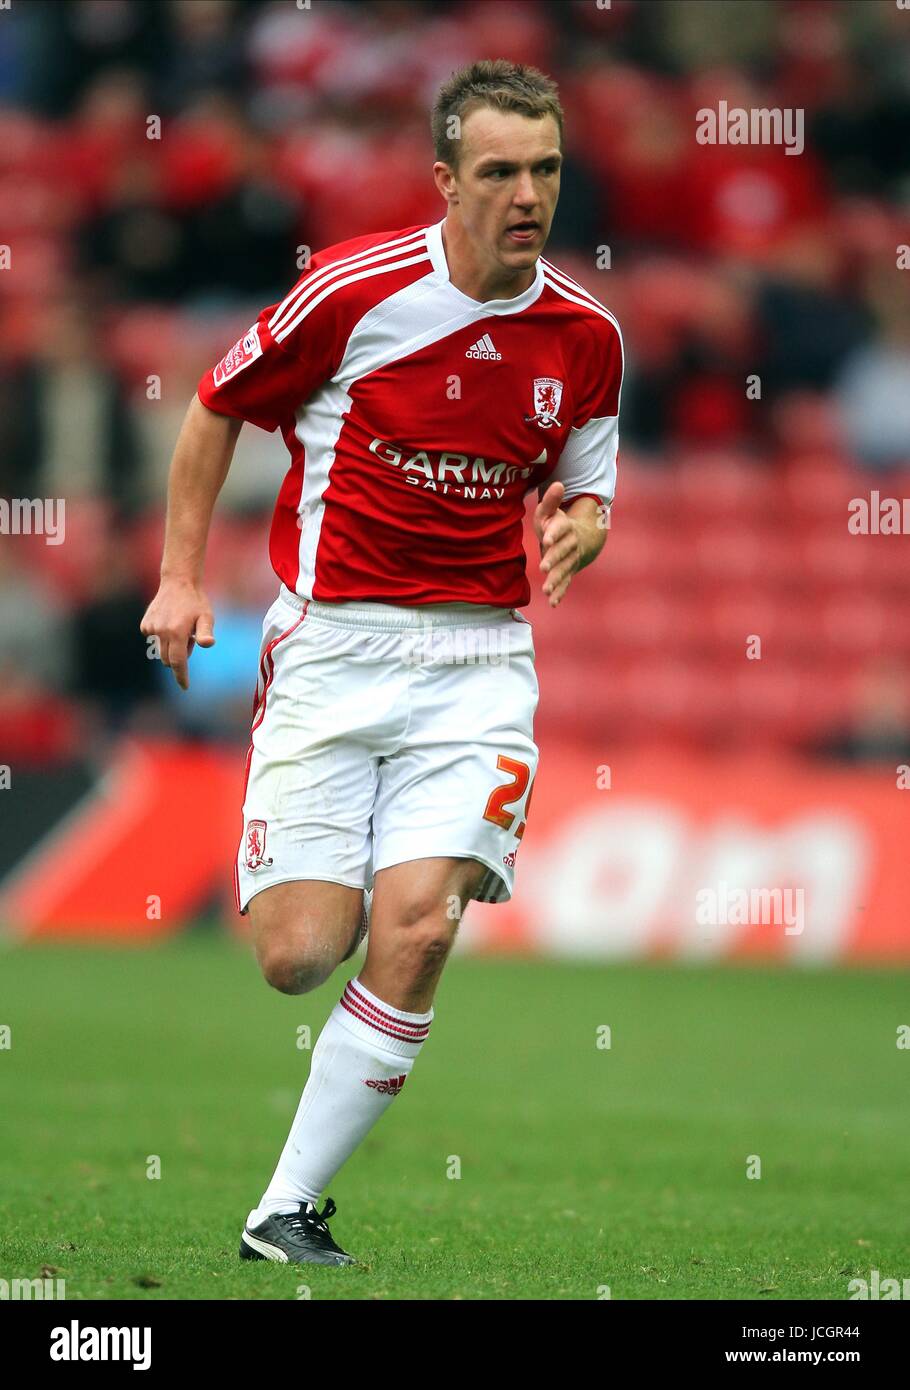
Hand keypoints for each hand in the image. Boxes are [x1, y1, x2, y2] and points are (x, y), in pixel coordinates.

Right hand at [140, 578, 214, 690]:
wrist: (178, 583)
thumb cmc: (197, 602)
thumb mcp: (207, 617)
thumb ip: (206, 633)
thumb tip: (207, 644)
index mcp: (177, 632)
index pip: (177, 662)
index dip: (181, 676)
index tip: (185, 687)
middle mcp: (161, 631)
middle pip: (168, 659)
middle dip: (179, 657)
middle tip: (189, 639)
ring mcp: (151, 628)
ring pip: (160, 650)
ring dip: (170, 647)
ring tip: (181, 629)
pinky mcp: (145, 624)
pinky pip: (153, 640)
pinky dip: (162, 638)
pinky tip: (169, 623)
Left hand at [533, 481, 580, 607]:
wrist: (582, 538)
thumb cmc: (558, 523)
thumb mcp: (551, 511)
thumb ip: (551, 501)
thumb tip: (558, 484)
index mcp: (566, 527)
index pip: (561, 529)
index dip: (554, 533)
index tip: (546, 539)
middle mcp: (571, 544)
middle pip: (563, 552)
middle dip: (554, 559)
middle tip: (543, 567)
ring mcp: (571, 559)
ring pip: (565, 569)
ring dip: (556, 579)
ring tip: (546, 590)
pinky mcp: (569, 572)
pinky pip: (566, 582)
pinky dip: (560, 592)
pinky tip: (552, 602)